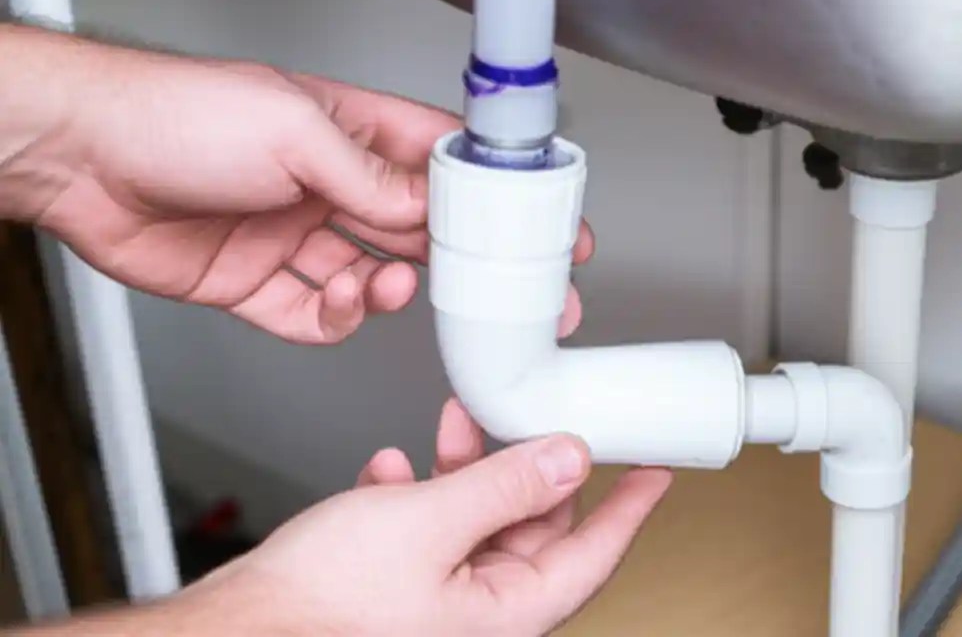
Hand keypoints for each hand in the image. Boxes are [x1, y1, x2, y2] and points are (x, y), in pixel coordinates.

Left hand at [1, 26, 591, 342]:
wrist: (80, 159)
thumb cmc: (175, 114)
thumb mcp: (295, 131)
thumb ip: (369, 178)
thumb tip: (425, 208)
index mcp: (348, 131)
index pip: (441, 161)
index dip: (495, 192)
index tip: (541, 220)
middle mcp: (326, 184)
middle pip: (416, 228)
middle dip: (461, 260)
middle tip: (502, 290)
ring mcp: (294, 235)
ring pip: (371, 277)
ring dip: (389, 288)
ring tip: (390, 283)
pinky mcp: (256, 283)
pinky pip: (314, 315)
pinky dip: (335, 317)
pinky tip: (337, 302)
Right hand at [170, 401, 671, 636]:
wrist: (233, 632)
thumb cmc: (313, 608)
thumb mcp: (428, 524)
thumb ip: (504, 488)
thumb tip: (565, 460)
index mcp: (504, 616)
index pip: (593, 555)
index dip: (629, 508)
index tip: (655, 471)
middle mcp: (478, 616)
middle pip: (534, 531)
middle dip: (526, 467)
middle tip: (528, 420)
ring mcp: (437, 604)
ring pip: (478, 525)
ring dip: (467, 473)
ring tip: (452, 429)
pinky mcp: (398, 591)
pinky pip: (430, 536)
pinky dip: (418, 499)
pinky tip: (391, 473)